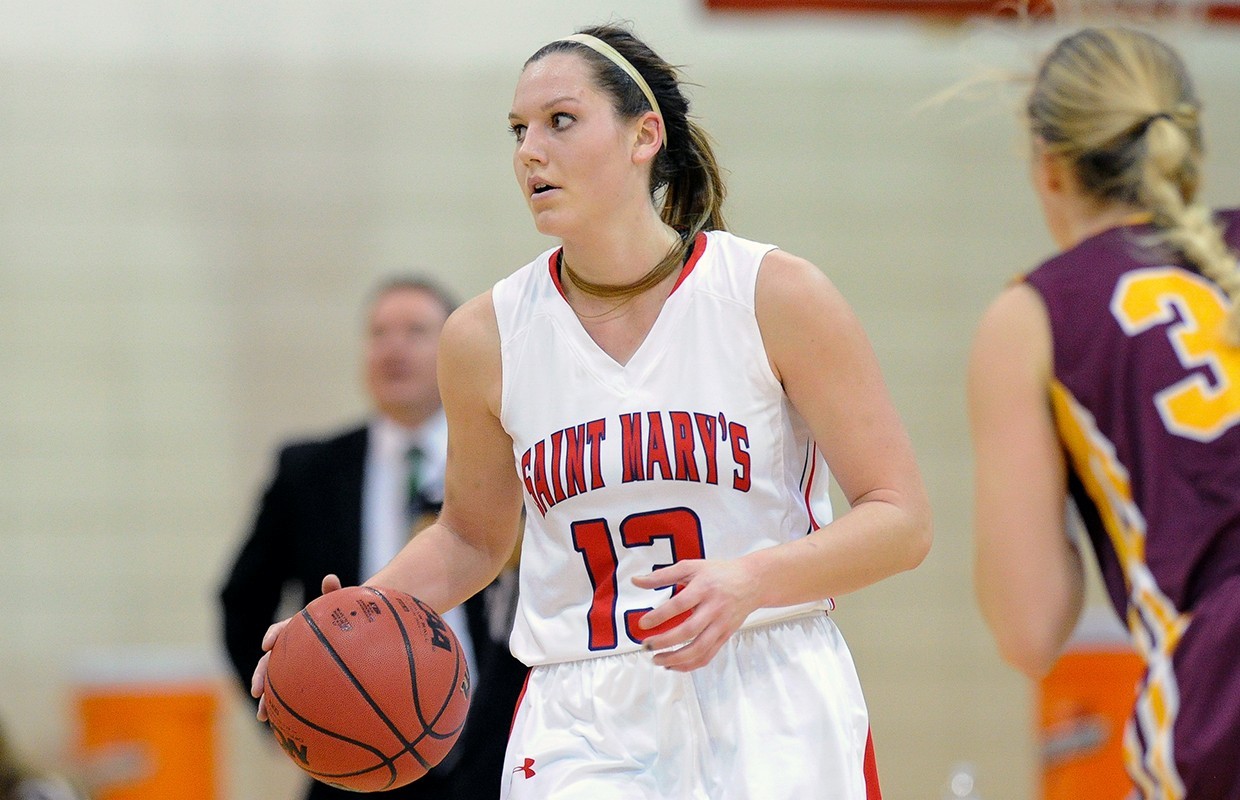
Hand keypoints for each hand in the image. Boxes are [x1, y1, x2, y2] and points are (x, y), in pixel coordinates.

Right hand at [251, 574, 342, 720]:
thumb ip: (333, 595)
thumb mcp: (340, 606)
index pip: (280, 630)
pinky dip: (284, 710)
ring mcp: (293, 667)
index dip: (273, 635)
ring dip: (266, 699)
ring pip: (275, 683)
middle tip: (257, 690)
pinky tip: (283, 728)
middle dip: (260, 676)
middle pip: (269, 662)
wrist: (349, 635)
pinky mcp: (300, 683)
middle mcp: (289, 649)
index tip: (268, 644)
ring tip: (263, 716)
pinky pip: (289, 697)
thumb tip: (329, 577)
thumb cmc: (343, 619)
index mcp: (296, 630)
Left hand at [631, 559, 760, 671]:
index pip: (679, 604)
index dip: (660, 616)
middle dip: (665, 642)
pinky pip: (707, 656)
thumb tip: (636, 581)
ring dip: (676, 659)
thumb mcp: (691, 567)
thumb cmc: (719, 573)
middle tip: (646, 645)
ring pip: (699, 649)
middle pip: (689, 631)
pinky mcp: (725, 636)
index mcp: (704, 588)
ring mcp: (721, 625)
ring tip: (657, 660)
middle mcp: (714, 608)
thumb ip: (662, 575)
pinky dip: (689, 665)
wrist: (752, 582)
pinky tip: (673, 665)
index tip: (643, 624)